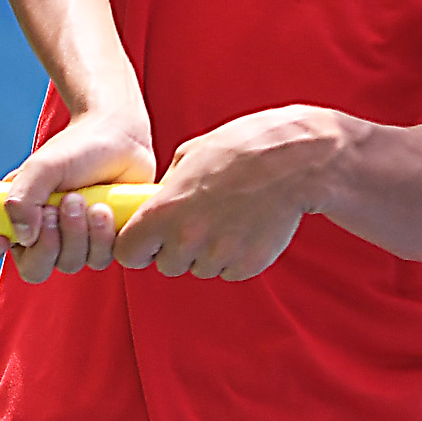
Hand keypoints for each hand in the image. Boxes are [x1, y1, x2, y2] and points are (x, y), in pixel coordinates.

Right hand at [0, 104, 154, 280]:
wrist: (122, 138)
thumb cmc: (77, 149)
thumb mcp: (43, 166)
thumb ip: (23, 197)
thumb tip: (24, 237)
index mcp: (14, 219)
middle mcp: (41, 237)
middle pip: (33, 270)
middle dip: (47, 243)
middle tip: (60, 206)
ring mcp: (74, 245)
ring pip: (69, 264)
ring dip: (77, 232)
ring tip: (84, 198)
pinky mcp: (104, 245)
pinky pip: (99, 259)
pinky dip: (102, 236)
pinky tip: (105, 209)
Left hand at [113, 105, 345, 280]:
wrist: (294, 160)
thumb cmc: (240, 149)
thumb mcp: (189, 156)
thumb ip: (166, 190)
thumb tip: (153, 208)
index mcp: (164, 211)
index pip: (127, 253)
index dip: (136, 247)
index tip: (147, 240)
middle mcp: (187, 239)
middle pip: (166, 266)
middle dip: (176, 249)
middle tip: (198, 221)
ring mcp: (218, 256)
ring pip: (200, 269)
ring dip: (208, 252)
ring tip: (229, 216)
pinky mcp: (247, 265)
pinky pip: (230, 271)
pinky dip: (235, 256)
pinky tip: (247, 225)